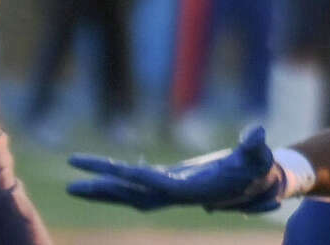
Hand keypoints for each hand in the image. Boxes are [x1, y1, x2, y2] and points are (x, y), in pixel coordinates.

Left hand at [68, 124, 287, 213]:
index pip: (153, 184)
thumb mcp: (260, 155)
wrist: (260, 184)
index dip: (127, 177)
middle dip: (102, 191)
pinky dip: (120, 181)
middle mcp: (176, 194)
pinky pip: (139, 186)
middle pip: (132, 196)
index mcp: (192, 189)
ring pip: (130, 194)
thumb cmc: (259, 168)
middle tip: (69, 186)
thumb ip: (256, 146)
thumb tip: (257, 133)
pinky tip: (104, 173)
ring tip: (73, 186)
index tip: (105, 171)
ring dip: (103, 190)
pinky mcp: (172, 183)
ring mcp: (172, 190)